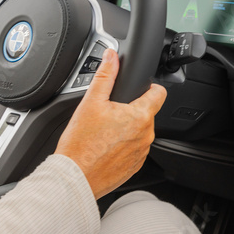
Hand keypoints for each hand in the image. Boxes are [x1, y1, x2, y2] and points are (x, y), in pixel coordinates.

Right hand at [55, 49, 166, 198]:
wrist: (74, 178)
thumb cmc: (80, 144)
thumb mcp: (91, 102)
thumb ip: (105, 75)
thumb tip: (111, 55)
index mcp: (141, 116)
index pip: (159, 92)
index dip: (148, 87)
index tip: (135, 89)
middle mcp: (147, 135)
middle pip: (146, 112)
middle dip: (131, 110)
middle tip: (108, 114)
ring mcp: (142, 152)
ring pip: (140, 132)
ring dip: (127, 129)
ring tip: (104, 132)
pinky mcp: (135, 166)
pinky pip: (134, 149)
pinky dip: (123, 146)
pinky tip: (105, 147)